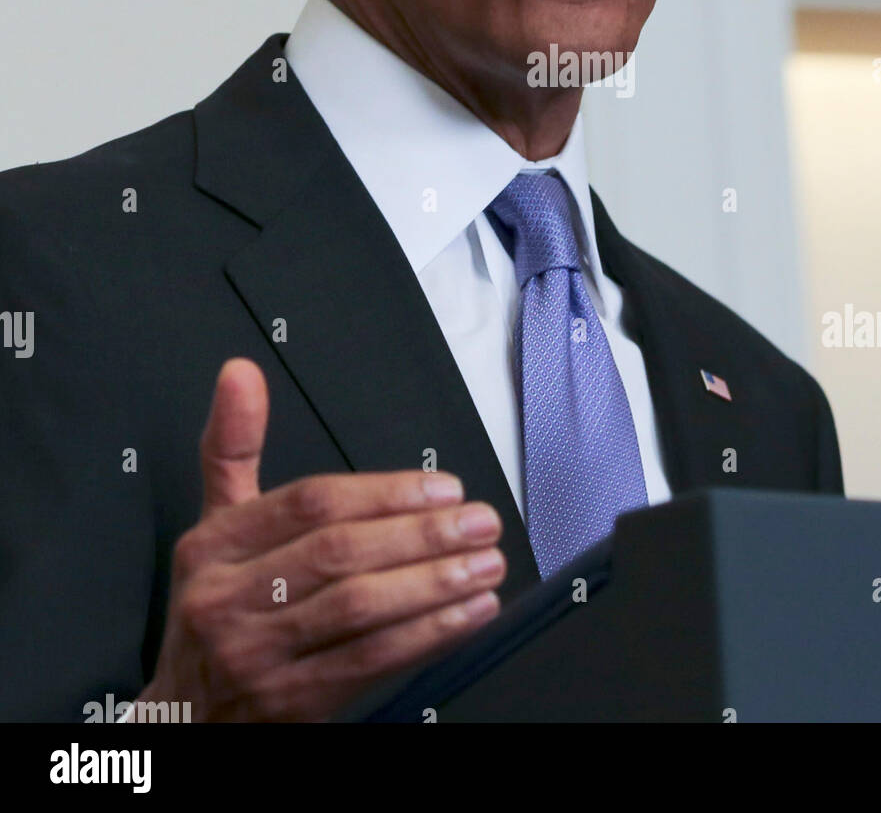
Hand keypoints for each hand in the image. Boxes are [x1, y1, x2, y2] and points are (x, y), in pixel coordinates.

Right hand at [134, 358, 504, 720]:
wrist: (183, 720)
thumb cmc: (216, 608)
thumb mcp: (213, 527)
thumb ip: (233, 448)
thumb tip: (241, 371)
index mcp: (213, 546)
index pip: (310, 505)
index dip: (384, 493)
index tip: (444, 487)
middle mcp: (226, 600)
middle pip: (340, 553)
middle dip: (421, 535)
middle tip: (480, 521)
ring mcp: (255, 657)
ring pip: (359, 608)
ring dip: (434, 584)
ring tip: (486, 563)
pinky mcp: (289, 705)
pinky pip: (369, 662)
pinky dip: (426, 636)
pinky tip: (467, 615)